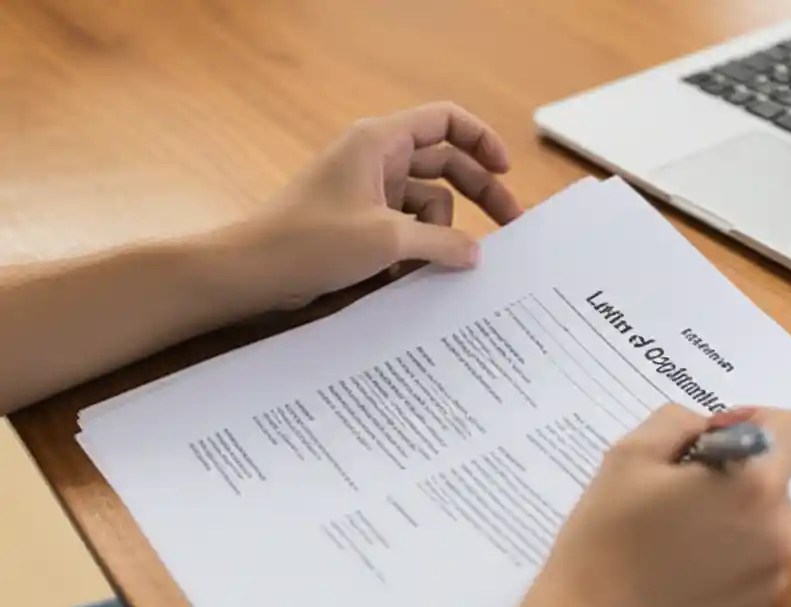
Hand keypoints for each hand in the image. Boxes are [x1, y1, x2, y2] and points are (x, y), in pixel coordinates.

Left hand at [235, 102, 522, 309]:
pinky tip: (410, 274)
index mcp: (380, 141)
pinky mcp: (361, 221)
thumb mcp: (388, 240)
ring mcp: (368, 190)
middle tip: (510, 223)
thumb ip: (441, 241)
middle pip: (445, 164)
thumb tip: (475, 252)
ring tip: (439, 263)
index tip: (505, 172)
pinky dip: (416, 246)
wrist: (252, 271)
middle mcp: (376, 158)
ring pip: (428, 202)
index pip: (446, 121)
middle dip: (478, 192)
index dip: (482, 140)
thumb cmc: (310, 241)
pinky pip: (407, 226)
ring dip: (441, 231)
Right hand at [474, 404, 790, 606]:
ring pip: (760, 525)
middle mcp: (781, 532)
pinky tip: (671, 577)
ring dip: (726, 518)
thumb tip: (711, 431)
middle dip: (730, 476)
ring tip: (664, 540)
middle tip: (668, 493)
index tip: (710, 439)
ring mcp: (773, 580)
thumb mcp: (628, 457)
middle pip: (772, 481)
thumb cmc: (604, 543)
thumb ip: (680, 422)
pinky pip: (750, 566)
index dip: (758, 421)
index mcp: (756, 486)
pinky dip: (722, 559)